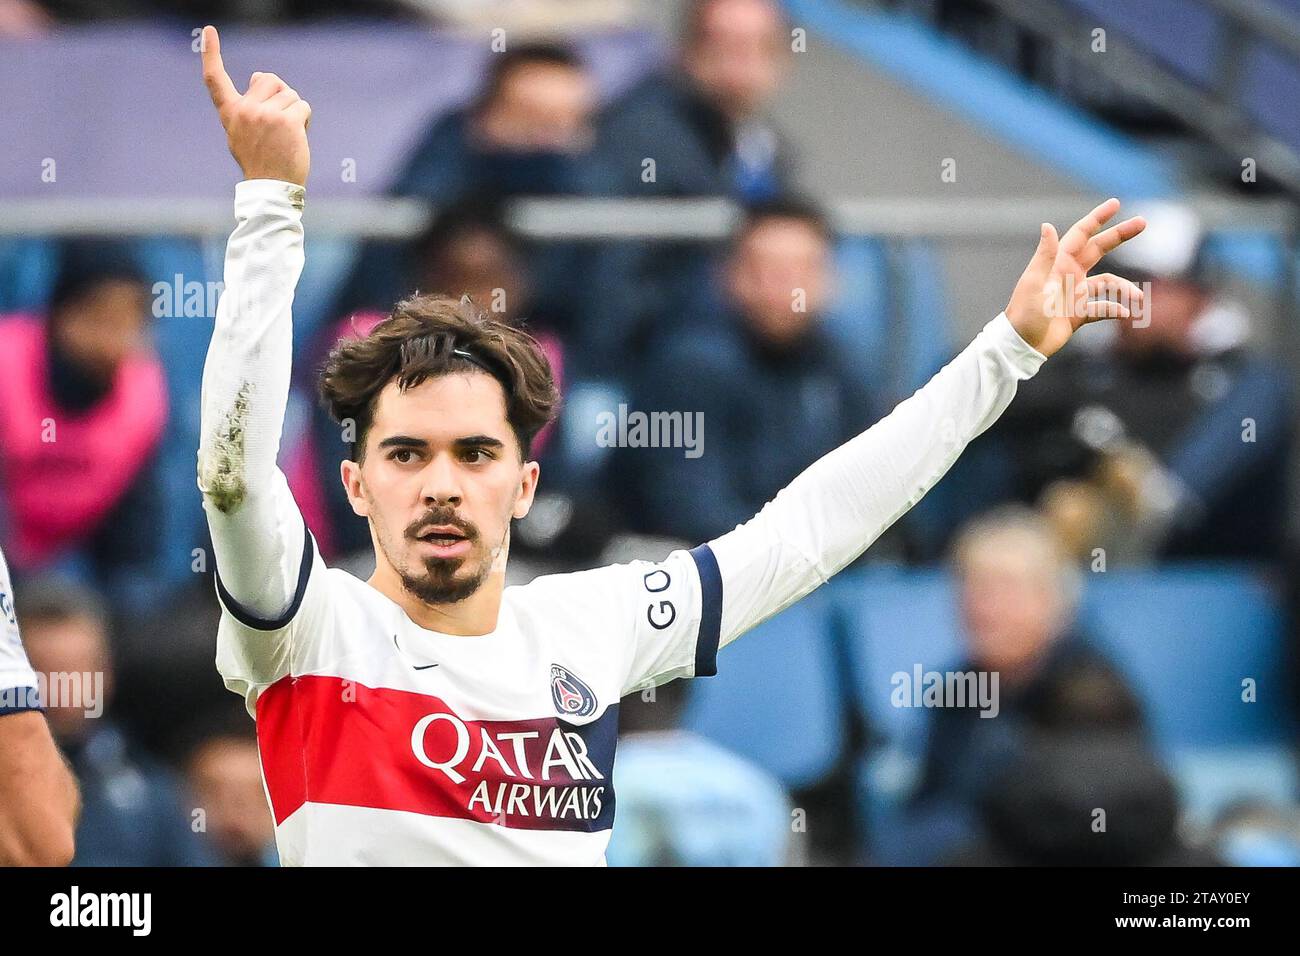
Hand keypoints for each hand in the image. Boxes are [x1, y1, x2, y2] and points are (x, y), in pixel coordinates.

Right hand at [200, 25, 310, 186]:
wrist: (271, 188)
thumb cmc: (261, 160)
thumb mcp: (243, 132)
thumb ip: (247, 105)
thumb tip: (258, 76)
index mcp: (231, 113)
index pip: (215, 79)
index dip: (211, 54)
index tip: (208, 31)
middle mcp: (244, 110)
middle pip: (269, 79)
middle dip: (280, 95)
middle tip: (278, 123)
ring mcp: (265, 115)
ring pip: (289, 94)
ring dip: (294, 111)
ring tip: (286, 135)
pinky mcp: (286, 121)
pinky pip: (302, 106)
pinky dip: (304, 119)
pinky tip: (296, 137)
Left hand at [1005, 199, 1146, 357]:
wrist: (1022, 345)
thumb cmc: (1024, 314)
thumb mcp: (1035, 283)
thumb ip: (1045, 256)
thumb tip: (1047, 225)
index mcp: (1058, 264)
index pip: (1081, 234)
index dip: (1097, 218)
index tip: (1116, 203)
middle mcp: (1068, 275)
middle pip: (1099, 249)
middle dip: (1119, 235)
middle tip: (1143, 223)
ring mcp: (1075, 293)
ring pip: (1107, 283)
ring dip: (1124, 288)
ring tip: (1137, 297)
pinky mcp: (1078, 313)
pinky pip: (1103, 308)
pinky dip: (1114, 310)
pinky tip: (1124, 314)